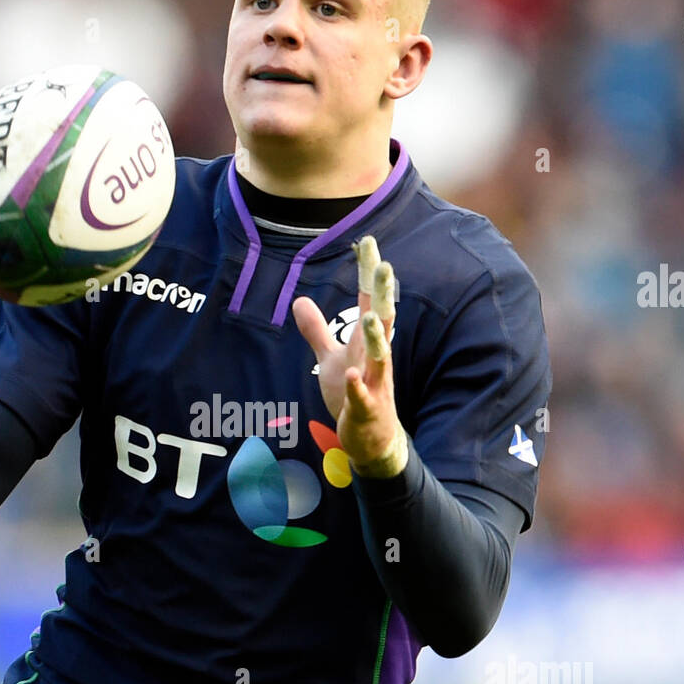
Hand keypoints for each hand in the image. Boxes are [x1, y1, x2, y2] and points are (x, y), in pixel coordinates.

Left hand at [292, 236, 407, 476]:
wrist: (373, 441)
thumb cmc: (355, 396)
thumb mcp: (331, 360)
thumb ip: (317, 330)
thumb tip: (299, 301)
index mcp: (367, 344)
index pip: (370, 302)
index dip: (368, 274)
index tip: (367, 243)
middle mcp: (375, 359)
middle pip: (382, 322)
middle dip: (383, 295)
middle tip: (384, 265)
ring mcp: (374, 385)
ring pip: (379, 358)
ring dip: (375, 338)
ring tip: (369, 315)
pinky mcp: (366, 411)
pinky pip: (362, 398)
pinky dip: (357, 387)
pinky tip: (350, 373)